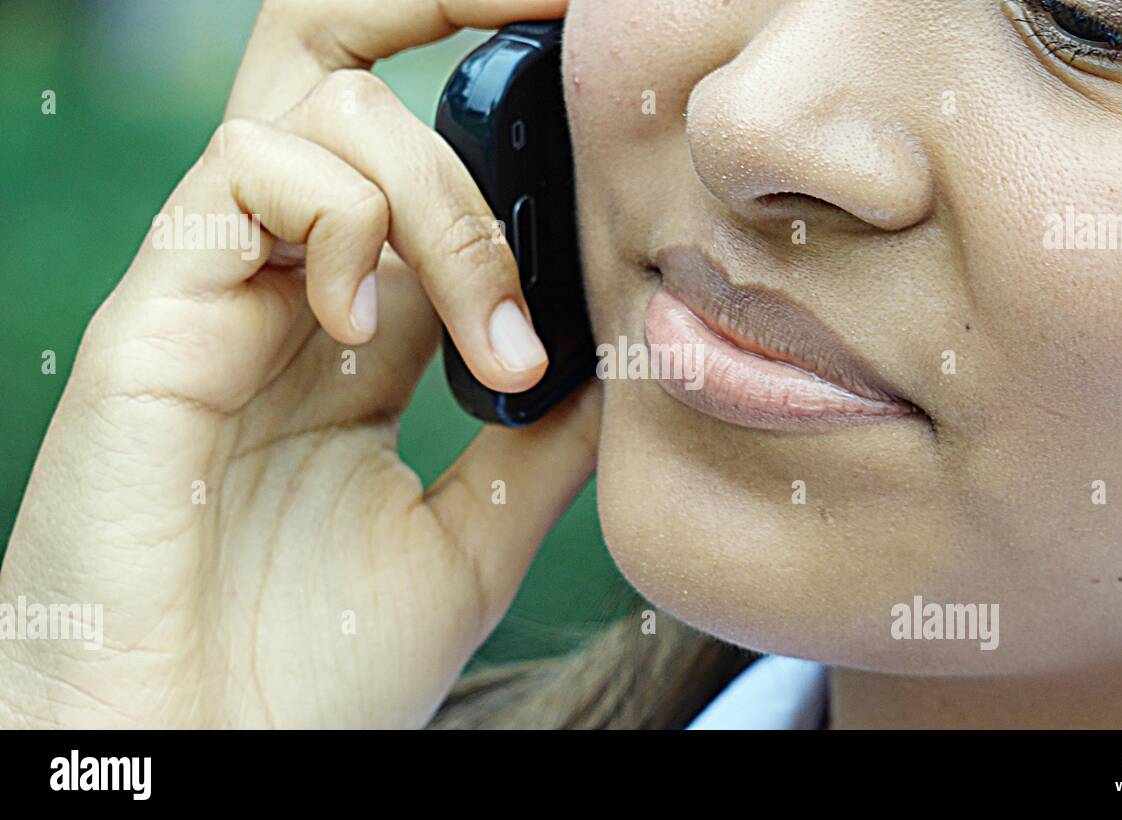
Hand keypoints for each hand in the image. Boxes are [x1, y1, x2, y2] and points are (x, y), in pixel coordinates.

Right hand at [0, 0, 595, 727]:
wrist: (205, 761)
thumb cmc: (313, 666)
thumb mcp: (469, 540)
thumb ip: (538, 439)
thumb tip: (623, 349)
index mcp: (351, 332)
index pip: (415, 159)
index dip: (490, 83)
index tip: (589, 42)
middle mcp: (282, 289)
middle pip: (333, 69)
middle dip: (436, 3)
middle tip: (556, 2)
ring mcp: (214, 293)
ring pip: (320, 116)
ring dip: (444, 206)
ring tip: (498, 354)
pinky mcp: (155, 321)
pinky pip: (247, 181)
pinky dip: (344, 226)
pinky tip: (370, 330)